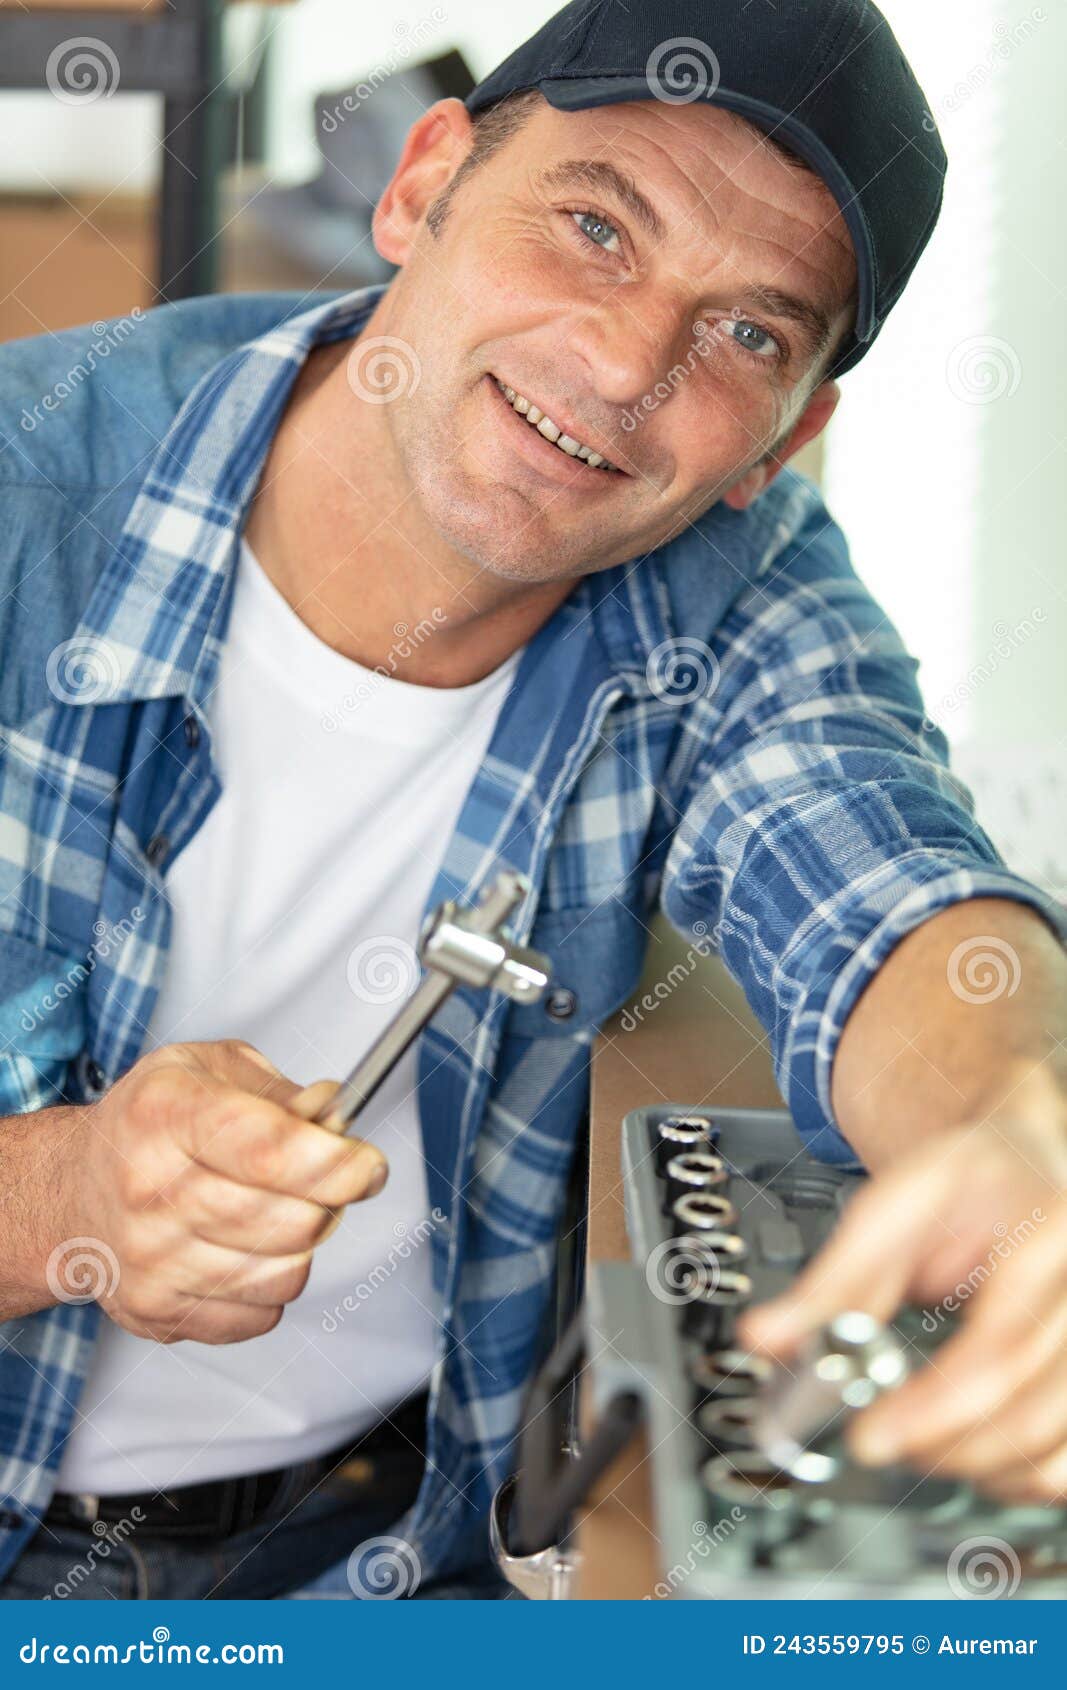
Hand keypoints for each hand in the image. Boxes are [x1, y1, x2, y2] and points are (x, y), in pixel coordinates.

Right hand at [50, 1039, 386, 1345]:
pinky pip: (261, 1315)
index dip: (339, 1164)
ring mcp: (148, 1259)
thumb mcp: (209, 1068)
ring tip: (277, 1212)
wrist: (73, 1189)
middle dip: (331, 1202)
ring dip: (302, 1244)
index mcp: (165, 1113)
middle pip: (290, 1221)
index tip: (369, 1166)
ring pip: (285, 1274)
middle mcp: (148, 1189)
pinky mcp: (155, 1311)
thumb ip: (283, 1093)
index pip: (273, 1152)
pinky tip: (245, 1250)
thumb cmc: (150, 1122)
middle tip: (325, 1181)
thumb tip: (335, 1122)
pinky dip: (272, 1285)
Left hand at [739, 1070, 1066, 1500]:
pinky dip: (1014, 1476)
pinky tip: (965, 1453)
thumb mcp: (893, 1206)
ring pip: (1053, 1450)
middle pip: (1030, 1411)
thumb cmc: (970, 1183)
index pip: (998, 1347)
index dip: (932, 1408)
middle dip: (941, 1445)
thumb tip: (767, 1338)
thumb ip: (834, 1281)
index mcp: (1045, 1236)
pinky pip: (1065, 1463)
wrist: (1022, 1164)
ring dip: (974, 1467)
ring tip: (913, 1439)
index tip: (870, 1437)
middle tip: (876, 1440)